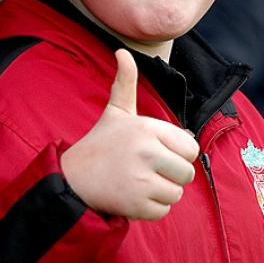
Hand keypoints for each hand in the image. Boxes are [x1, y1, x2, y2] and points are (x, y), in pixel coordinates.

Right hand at [60, 50, 198, 220]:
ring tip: (137, 183)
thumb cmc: (101, 144)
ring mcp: (142, 180)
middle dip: (169, 176)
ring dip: (160, 193)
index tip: (155, 153)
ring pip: (176, 194)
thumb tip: (122, 51)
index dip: (176, 154)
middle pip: (187, 174)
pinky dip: (150, 209)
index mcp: (148, 129)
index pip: (191, 149)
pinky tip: (132, 197)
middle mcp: (147, 152)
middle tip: (145, 171)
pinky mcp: (137, 205)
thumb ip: (125, 83)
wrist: (72, 177)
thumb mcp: (116, 112)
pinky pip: (163, 211)